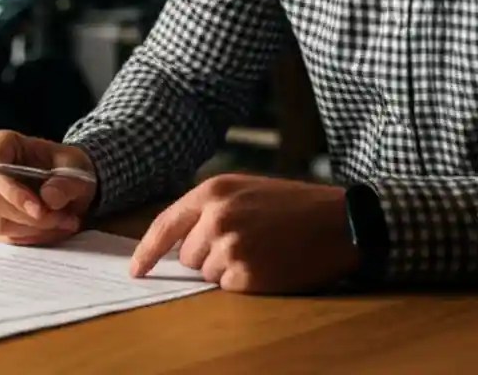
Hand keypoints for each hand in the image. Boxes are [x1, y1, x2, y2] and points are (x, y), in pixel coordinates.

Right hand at [0, 130, 96, 245]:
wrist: (71, 185)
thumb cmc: (68, 166)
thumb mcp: (77, 167)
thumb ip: (67, 181)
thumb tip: (49, 199)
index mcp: (1, 144)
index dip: (10, 189)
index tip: (39, 209)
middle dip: (29, 216)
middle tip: (63, 219)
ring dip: (36, 229)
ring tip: (66, 222)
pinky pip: (7, 238)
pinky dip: (34, 238)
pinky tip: (56, 230)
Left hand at [130, 174, 359, 293]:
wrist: (340, 220)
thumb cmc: (295, 205)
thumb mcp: (247, 190)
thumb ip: (210, 210)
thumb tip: (179, 245)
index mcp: (213, 191)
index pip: (165, 226)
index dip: (148, 251)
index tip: (137, 270)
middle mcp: (216, 217)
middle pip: (188, 255)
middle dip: (209, 255)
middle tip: (248, 241)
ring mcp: (231, 246)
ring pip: (207, 273)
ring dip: (229, 269)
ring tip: (263, 249)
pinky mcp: (247, 273)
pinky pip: (228, 288)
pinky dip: (246, 282)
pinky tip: (270, 263)